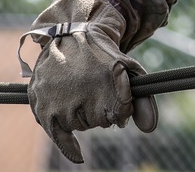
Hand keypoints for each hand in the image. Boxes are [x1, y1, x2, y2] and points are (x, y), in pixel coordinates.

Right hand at [25, 0, 157, 163]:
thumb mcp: (128, 70)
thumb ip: (142, 98)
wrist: (71, 37)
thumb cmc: (104, 57)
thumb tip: (150, 129)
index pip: (121, 113)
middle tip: (96, 93)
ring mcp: (61, 99)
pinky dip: (69, 147)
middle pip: (100, 122)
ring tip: (81, 94)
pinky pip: (58, 136)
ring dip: (84, 117)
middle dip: (102, 112)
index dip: (122, 110)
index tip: (118, 101)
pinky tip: (79, 156)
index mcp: (105, 77)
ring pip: (81, 126)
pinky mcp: (44, 105)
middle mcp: (82, 89)